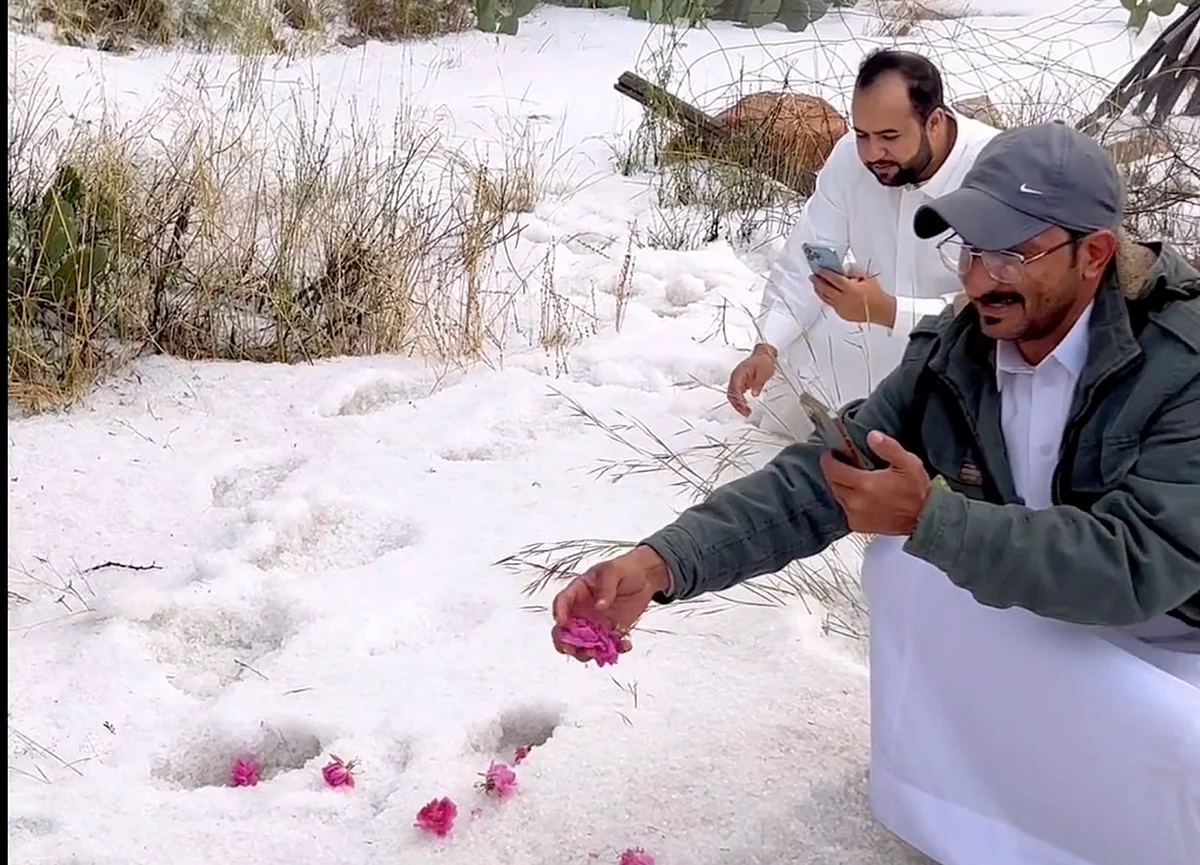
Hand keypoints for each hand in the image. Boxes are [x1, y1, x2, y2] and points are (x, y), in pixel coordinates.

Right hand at [550, 545, 670, 660]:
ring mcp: (595, 624)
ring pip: (582, 644)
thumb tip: (599, 607)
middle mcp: (582, 611)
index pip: (562, 602)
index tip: (562, 623)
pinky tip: (625, 646)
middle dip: (565, 642)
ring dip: (587, 652)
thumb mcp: (614, 570)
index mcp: (578, 591)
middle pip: (565, 630)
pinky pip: (605, 648)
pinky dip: (612, 652)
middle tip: (573, 649)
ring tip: (600, 653)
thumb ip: (606, 586)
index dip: (559, 613)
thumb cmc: (625, 569)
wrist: (645, 578)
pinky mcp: (609, 633)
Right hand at [726, 344, 776, 416]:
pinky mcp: (740, 381)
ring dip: (738, 404)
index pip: (735, 390)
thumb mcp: (763, 373)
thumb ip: (758, 384)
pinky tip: (744, 405)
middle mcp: (735, 377)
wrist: (764, 355)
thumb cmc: (763, 361)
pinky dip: (739, 400)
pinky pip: (736, 392)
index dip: (739, 400)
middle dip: (737, 405)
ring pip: (732, 394)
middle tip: (745, 412)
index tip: (744, 407)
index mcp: (739, 374)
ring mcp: (737, 379)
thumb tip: (754, 393)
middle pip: (731, 394)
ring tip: (745, 411)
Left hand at [811, 268, 895, 326]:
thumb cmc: (876, 293)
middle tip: (813, 276)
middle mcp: (843, 299)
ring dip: (819, 290)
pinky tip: (825, 294)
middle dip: (817, 281)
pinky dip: (826, 298)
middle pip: (825, 289)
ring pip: (825, 298)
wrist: (881, 310)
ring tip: (815, 284)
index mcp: (850, 289)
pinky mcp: (841, 314)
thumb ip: (853, 273)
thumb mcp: (866, 278)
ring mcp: (841, 308)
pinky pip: (831, 304)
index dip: (824, 273)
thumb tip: (841, 269)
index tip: (819, 269)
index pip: (833, 279)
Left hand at [819, 430, 930, 534]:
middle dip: (833, 472)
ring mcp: (856, 516)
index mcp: (865, 485)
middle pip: (833, 483)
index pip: (834, 470)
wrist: (924, 518)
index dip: (829, 460)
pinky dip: (847, 500)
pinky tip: (857, 494)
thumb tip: (872, 436)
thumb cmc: (917, 491)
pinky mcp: (859, 525)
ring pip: (838, 496)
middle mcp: (856, 502)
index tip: (830, 453)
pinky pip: (845, 510)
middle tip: (840, 463)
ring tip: (849, 477)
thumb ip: (888, 448)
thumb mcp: (908, 463)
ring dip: (840, 486)